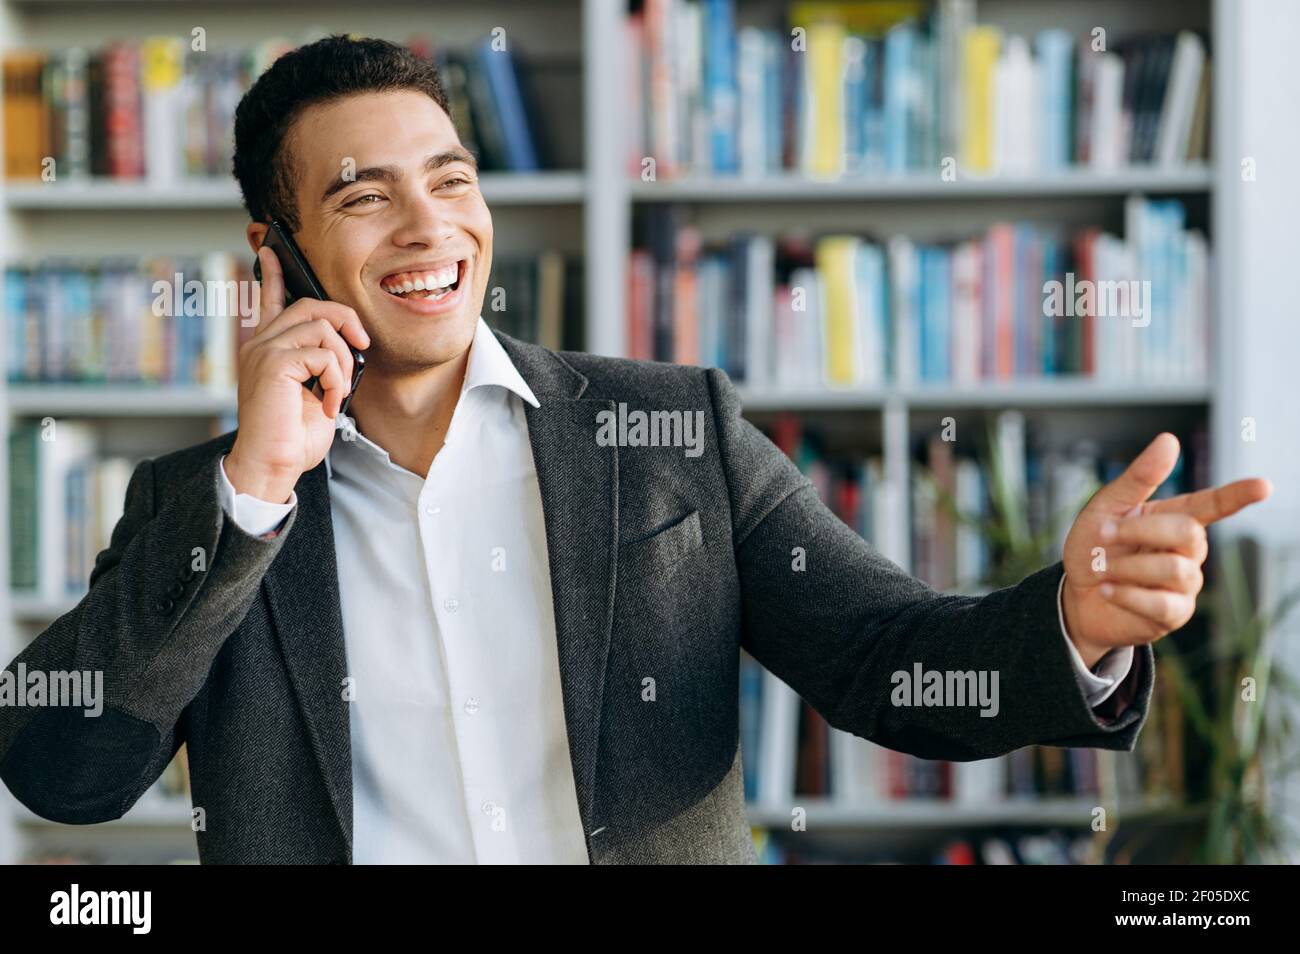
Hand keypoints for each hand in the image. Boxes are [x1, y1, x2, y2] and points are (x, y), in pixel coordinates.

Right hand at [225, 244, 369, 502]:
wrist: (271, 465)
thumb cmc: (291, 437)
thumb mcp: (314, 393)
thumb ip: (322, 365)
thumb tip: (350, 348)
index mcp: (268, 349)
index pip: (270, 301)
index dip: (274, 274)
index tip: (271, 250)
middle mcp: (261, 344)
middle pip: (311, 306)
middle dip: (346, 321)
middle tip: (361, 347)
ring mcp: (264, 351)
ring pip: (322, 327)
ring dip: (343, 362)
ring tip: (336, 393)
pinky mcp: (274, 364)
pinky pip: (323, 352)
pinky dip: (337, 379)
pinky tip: (328, 403)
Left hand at [1060, 432, 1270, 667]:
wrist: (1075, 595)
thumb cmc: (1093, 548)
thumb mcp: (1105, 508)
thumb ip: (1138, 478)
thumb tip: (1170, 440)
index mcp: (1173, 518)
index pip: (1213, 505)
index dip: (1238, 495)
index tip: (1263, 486)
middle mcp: (1187, 550)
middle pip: (1188, 533)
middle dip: (1142, 531)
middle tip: (1105, 534)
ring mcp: (1185, 583)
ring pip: (1173, 569)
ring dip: (1127, 566)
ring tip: (1102, 569)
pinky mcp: (1174, 613)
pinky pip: (1161, 602)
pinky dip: (1126, 593)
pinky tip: (1107, 589)